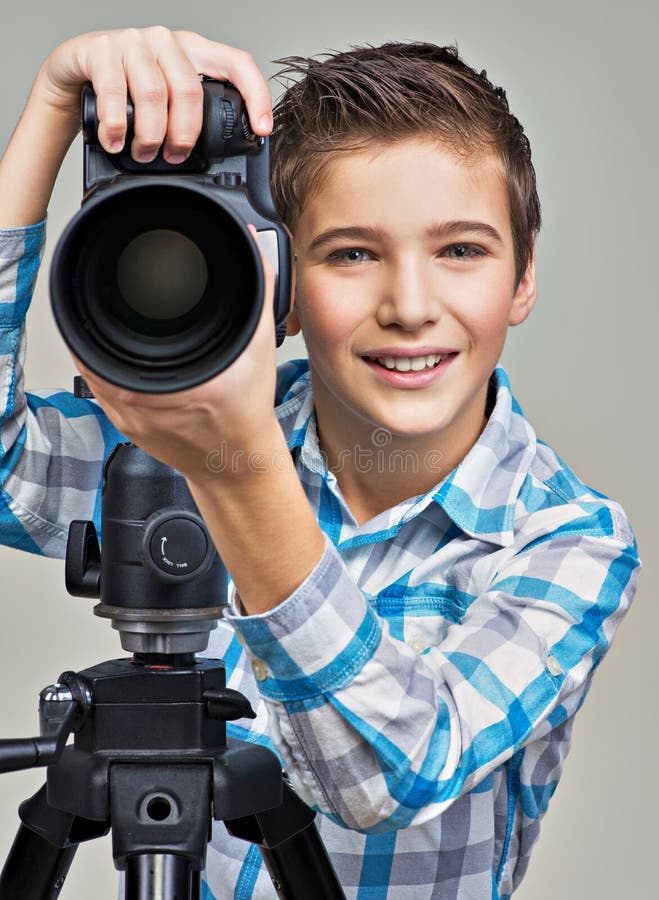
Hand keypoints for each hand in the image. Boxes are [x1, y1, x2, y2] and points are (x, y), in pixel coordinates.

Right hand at [35, 26, 272, 160]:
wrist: (74, 72)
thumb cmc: (127, 89)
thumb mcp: (165, 97)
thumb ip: (188, 113)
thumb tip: (215, 158)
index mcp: (192, 50)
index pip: (236, 64)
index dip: (255, 96)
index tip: (262, 130)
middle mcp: (166, 41)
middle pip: (190, 90)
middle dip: (185, 134)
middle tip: (175, 156)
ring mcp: (133, 42)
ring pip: (154, 94)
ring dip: (151, 135)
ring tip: (145, 154)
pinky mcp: (101, 50)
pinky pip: (115, 93)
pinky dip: (118, 126)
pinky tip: (117, 142)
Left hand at [75, 227, 281, 483]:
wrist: (236, 463)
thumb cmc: (247, 413)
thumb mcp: (260, 349)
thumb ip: (259, 294)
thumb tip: (255, 253)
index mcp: (181, 382)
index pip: (125, 334)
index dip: (109, 303)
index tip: (109, 280)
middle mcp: (147, 401)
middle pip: (99, 344)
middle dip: (100, 314)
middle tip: (104, 288)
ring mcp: (129, 416)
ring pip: (91, 365)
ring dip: (94, 339)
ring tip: (102, 315)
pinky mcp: (123, 425)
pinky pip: (97, 386)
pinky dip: (98, 363)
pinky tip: (109, 349)